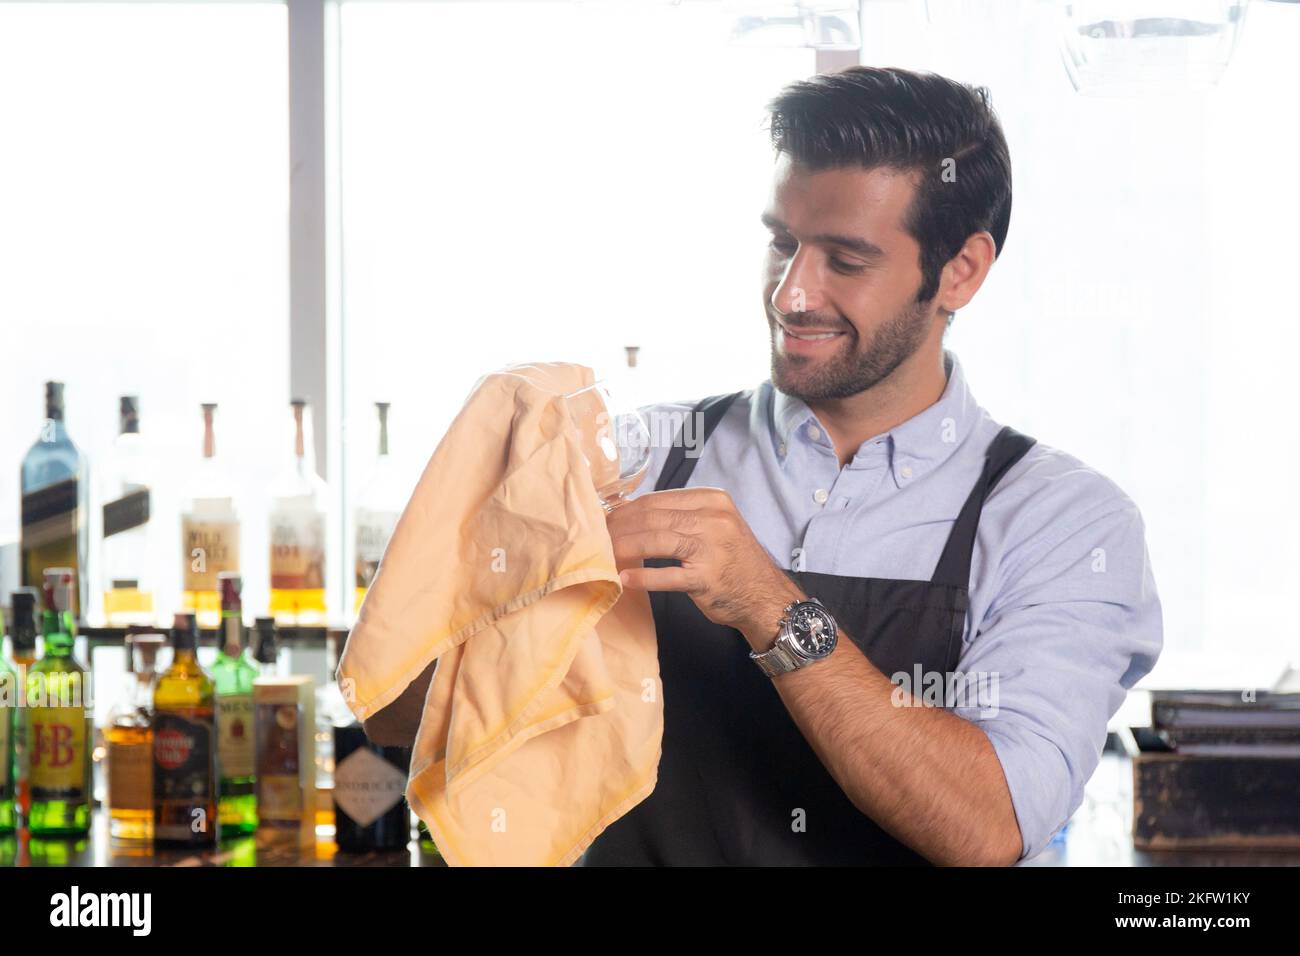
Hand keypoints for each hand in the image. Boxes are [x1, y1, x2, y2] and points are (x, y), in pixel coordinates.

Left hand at [606, 487, 804, 648]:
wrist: (765, 597)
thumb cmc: (733, 561)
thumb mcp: (715, 526)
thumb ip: (682, 516)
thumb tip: (632, 513)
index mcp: (712, 500)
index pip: (658, 500)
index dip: (626, 510)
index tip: (605, 519)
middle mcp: (714, 518)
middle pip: (653, 517)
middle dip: (620, 527)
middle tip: (597, 537)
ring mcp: (711, 547)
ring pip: (657, 540)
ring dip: (625, 546)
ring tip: (604, 554)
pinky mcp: (706, 578)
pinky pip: (667, 575)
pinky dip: (643, 576)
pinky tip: (624, 578)